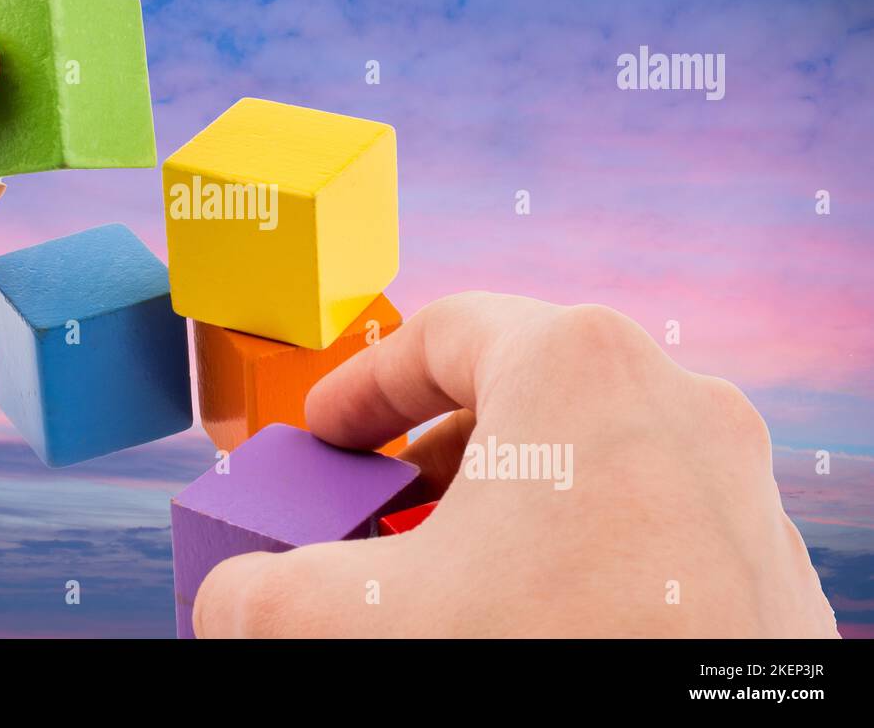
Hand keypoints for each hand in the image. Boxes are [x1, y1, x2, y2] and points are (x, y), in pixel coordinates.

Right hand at [193, 292, 838, 636]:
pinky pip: (645, 522)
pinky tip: (531, 616)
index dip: (365, 386)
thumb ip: (256, 591)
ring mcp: (731, 484)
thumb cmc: (542, 659)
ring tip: (451, 574)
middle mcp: (674, 402)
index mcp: (578, 364)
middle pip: (518, 396)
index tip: (328, 434)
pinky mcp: (761, 563)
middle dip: (430, 455)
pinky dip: (572, 549)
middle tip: (380, 507)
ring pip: (586, 459)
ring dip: (502, 506)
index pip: (444, 333)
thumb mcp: (351, 618)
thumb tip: (230, 598)